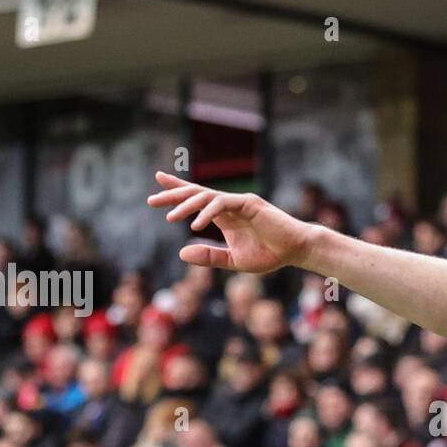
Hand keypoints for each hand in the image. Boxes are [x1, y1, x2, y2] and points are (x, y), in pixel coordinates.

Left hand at [148, 172, 317, 272]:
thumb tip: (181, 254)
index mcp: (224, 216)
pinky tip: (194, 225)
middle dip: (173, 194)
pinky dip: (206, 213)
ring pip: (205, 197)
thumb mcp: (233, 260)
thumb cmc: (269, 254)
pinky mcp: (248, 203)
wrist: (295, 250)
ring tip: (168, 217)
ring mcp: (238, 202)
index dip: (177, 191)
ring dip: (185, 206)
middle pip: (195, 194)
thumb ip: (209, 256)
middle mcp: (228, 205)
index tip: (157, 185)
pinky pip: (221, 204)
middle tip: (151, 200)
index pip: (197, 199)